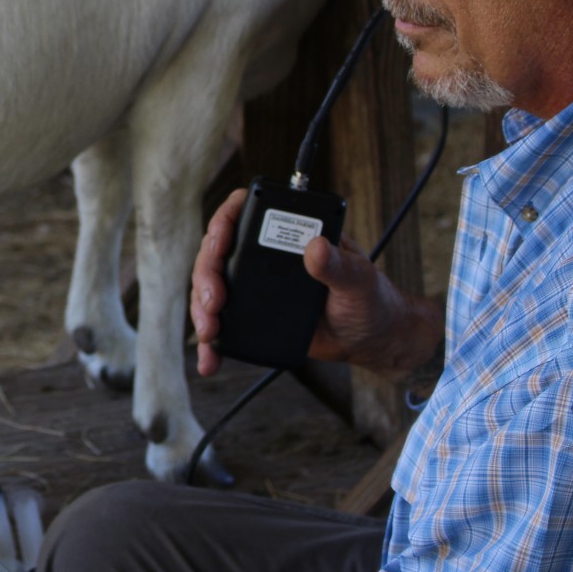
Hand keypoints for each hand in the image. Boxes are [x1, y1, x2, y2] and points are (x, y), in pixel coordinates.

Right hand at [191, 189, 440, 377]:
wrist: (371, 339)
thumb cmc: (371, 299)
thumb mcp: (359, 280)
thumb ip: (338, 265)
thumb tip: (316, 247)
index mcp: (290, 231)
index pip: (242, 212)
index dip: (221, 223)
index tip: (218, 245)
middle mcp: (264, 253)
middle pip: (216, 253)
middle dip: (205, 277)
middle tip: (214, 303)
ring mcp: (253, 284)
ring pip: (210, 287)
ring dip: (201, 310)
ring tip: (210, 333)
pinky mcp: (251, 313)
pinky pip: (221, 321)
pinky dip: (212, 342)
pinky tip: (209, 359)